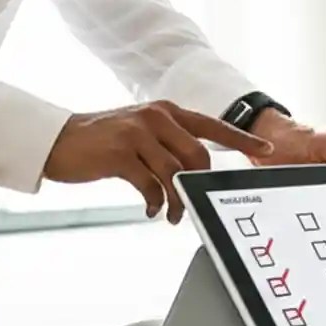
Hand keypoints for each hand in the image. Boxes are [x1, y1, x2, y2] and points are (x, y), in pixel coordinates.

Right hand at [44, 101, 272, 224]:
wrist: (58, 140)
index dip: (242, 139)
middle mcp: (157, 117)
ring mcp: (138, 133)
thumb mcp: (142, 133)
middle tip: (192, 205)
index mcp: (167, 111)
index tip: (266, 149)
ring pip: (176, 173)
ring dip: (178, 201)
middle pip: (198, 155)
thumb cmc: (104, 142)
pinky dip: (156, 203)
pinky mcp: (120, 153)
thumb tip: (196, 172)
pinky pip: (151, 185)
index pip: (213, 127)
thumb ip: (169, 145)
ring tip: (172, 215)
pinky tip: (152, 210)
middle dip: (200, 185)